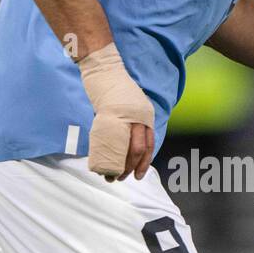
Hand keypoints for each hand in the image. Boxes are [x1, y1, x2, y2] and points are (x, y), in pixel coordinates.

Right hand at [78, 43, 155, 179]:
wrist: (105, 75)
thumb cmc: (115, 93)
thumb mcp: (130, 109)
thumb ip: (130, 125)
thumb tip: (124, 147)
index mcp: (146, 117)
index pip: (149, 145)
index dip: (144, 163)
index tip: (138, 175)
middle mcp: (141, 118)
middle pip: (140, 149)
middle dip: (131, 167)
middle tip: (121, 177)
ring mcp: (128, 117)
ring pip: (131, 147)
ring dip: (122, 165)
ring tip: (113, 175)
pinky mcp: (112, 116)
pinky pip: (115, 140)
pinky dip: (111, 154)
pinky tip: (107, 163)